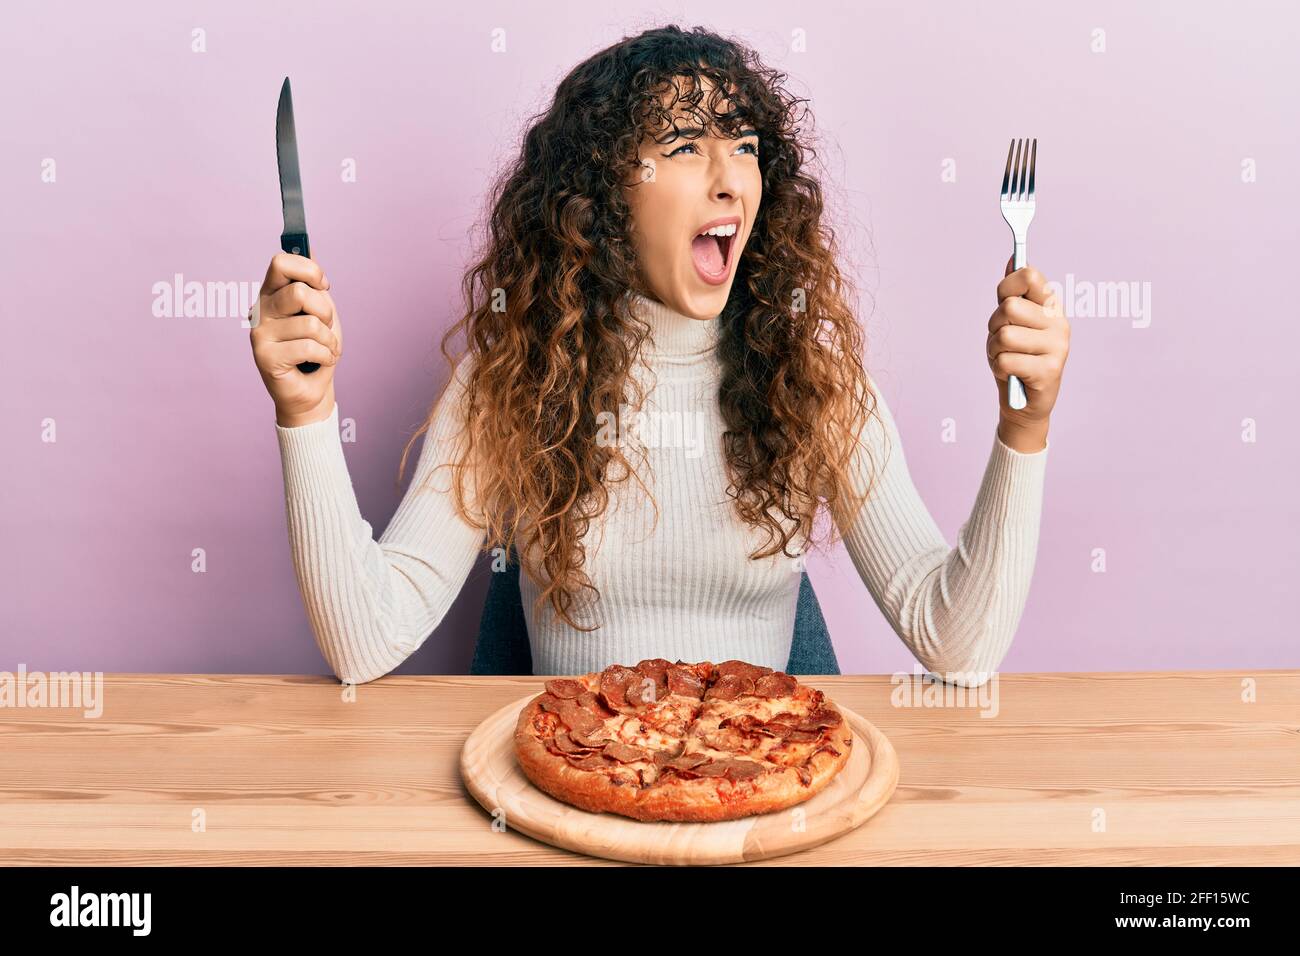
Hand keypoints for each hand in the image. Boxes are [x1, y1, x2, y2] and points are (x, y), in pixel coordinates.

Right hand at [249, 252, 342, 426]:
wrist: (311, 390)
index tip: (323, 286)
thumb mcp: (320, 310)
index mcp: (271, 293)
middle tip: (326, 327)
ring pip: (310, 324)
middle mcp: (260, 310)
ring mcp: (259, 334)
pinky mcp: (264, 358)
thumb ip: (312, 280)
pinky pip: (309, 347)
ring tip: (326, 349)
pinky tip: (321, 362)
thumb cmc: (316, 348)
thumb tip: (308, 244)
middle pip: (299, 292)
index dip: (309, 270)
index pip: (280, 262)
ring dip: (330, 340)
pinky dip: (326, 356)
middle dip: (326, 312)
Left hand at [988, 256, 1069, 434]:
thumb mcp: (1011, 322)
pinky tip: (1011, 372)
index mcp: (1051, 305)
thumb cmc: (1016, 357)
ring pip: (1005, 336)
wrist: (1024, 402)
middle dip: (994, 326)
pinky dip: (1000, 367)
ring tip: (1007, 357)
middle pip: (1009, 308)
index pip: (1029, 275)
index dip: (1006, 287)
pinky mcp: (1050, 370)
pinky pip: (1006, 359)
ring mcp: (1058, 346)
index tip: (1004, 301)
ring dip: (995, 350)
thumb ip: (1012, 293)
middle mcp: (1059, 322)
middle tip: (1003, 340)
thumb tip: (1013, 258)